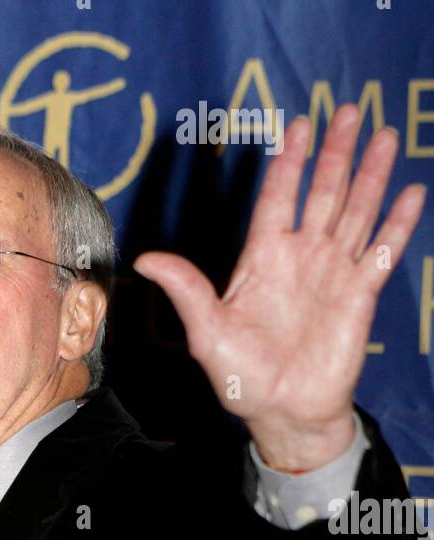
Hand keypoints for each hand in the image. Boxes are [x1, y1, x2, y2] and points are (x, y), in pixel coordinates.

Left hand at [134, 104, 426, 472]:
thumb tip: (147, 259)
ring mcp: (332, 274)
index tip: (297, 125)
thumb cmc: (241, 377)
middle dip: (335, 154)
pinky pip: (380, 252)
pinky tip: (410, 192)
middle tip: (349, 111)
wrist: (283, 412)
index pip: (277, 198)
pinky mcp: (359, 295)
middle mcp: (301, 258)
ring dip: (370, 176)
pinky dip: (396, 224)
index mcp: (263, 260)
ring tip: (384, 137)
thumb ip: (186, 290)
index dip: (289, 162)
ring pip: (355, 212)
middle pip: (322, 194)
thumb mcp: (206, 332)